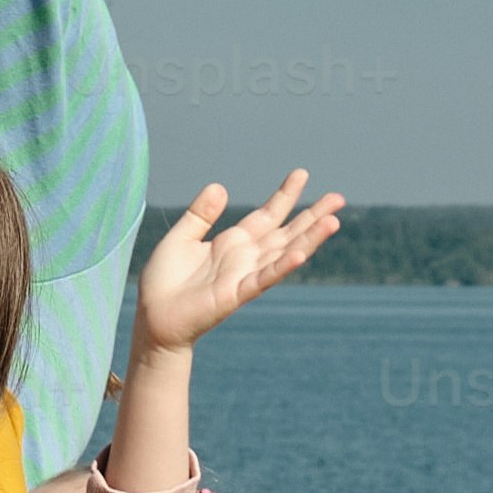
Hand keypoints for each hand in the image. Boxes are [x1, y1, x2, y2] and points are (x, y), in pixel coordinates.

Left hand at [132, 176, 348, 349]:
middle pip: (286, 233)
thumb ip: (200, 215)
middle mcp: (246, 258)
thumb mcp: (181, 238)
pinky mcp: (235, 295)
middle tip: (339, 198)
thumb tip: (219, 187)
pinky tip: (300, 254)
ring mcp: (244, 276)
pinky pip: (263, 279)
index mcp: (234, 242)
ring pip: (284, 254)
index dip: (285, 196)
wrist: (152, 317)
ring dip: (309, 240)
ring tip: (334, 222)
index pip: (267, 215)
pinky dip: (281, 267)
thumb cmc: (164, 282)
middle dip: (312, 216)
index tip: (302, 174)